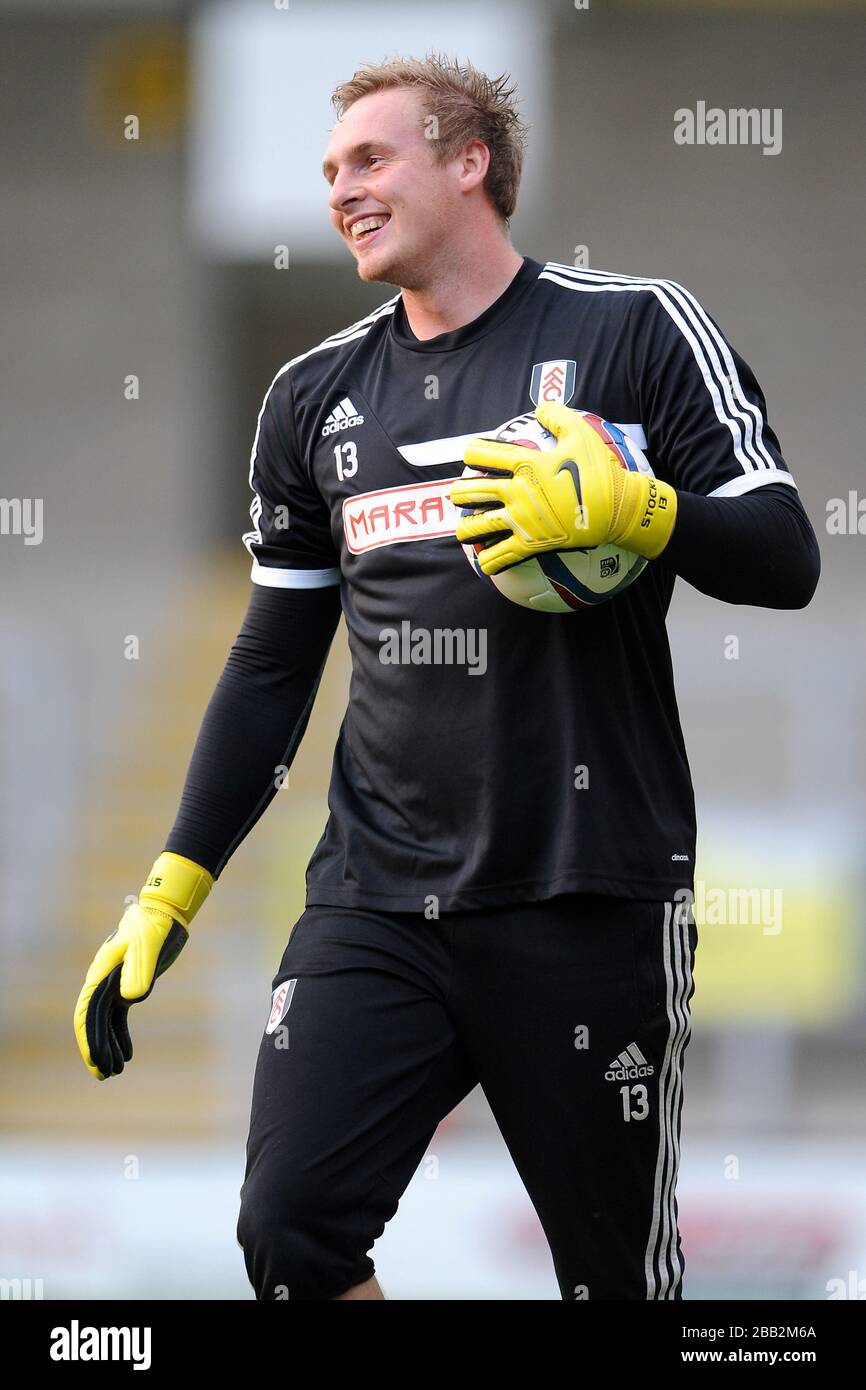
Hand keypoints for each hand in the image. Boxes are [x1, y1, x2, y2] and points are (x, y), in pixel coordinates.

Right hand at [73, 853, 211, 1079]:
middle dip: (96, 1049)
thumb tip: (131, 999)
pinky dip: (121, 1035)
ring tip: (115, 1072)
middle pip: (93, 1022)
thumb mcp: (148, 947)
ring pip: (106, 1022)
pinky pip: (119, 1016)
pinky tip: (128, 1054)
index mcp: (101, 973)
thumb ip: (139, 972)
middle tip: (104, 1075)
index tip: (96, 1060)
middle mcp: (103, 981)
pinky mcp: (128, 986)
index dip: (90, 1038)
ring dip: (108, 1046)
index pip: (89, 1012)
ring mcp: (114, 984)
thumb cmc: (154, 927)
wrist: (163, 913)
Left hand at [450, 402, 676, 575]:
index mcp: (525, 463)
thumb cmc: (600, 470)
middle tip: (458, 494)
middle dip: (460, 493)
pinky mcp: (531, 544)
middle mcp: (517, 492)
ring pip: (478, 527)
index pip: (482, 454)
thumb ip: (557, 416)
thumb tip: (540, 406)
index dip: (471, 453)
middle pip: (471, 492)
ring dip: (467, 529)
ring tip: (465, 529)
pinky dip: (488, 560)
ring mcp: (522, 520)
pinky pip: (500, 557)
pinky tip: (484, 560)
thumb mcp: (581, 433)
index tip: (471, 455)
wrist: (618, 508)